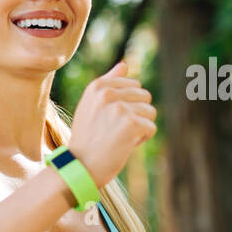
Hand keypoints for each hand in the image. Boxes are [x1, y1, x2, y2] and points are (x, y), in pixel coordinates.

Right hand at [67, 60, 156, 188]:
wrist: (79, 167)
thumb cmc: (87, 138)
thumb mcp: (91, 106)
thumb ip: (108, 83)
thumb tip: (125, 64)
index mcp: (97, 86)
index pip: (134, 85)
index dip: (127, 104)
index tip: (109, 119)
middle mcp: (107, 94)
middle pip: (145, 97)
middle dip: (136, 115)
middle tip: (115, 130)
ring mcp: (119, 109)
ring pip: (150, 112)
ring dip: (140, 127)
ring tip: (119, 137)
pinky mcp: (131, 125)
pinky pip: (151, 128)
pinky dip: (141, 140)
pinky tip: (124, 145)